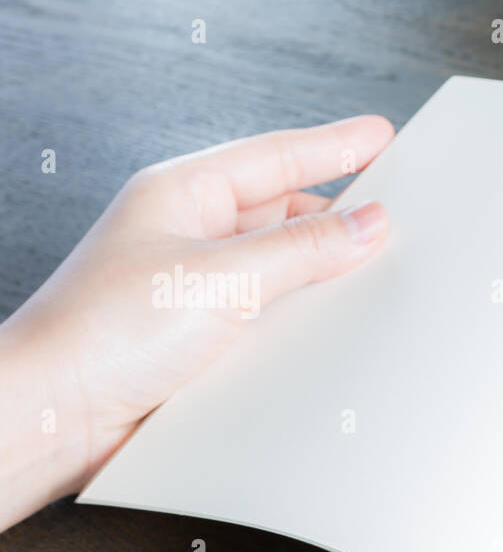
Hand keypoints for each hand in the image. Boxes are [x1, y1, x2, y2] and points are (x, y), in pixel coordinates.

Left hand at [0, 116, 393, 528]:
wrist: (57, 415)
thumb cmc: (104, 334)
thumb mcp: (222, 277)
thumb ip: (303, 249)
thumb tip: (368, 225)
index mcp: (183, 194)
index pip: (276, 157)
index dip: (336, 146)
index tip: (383, 137)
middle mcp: (188, 235)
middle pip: (284, 211)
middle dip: (340, 213)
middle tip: (397, 213)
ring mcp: (196, 287)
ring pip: (281, 266)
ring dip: (323, 272)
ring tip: (375, 271)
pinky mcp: (203, 338)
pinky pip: (271, 314)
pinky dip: (304, 316)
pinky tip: (332, 325)